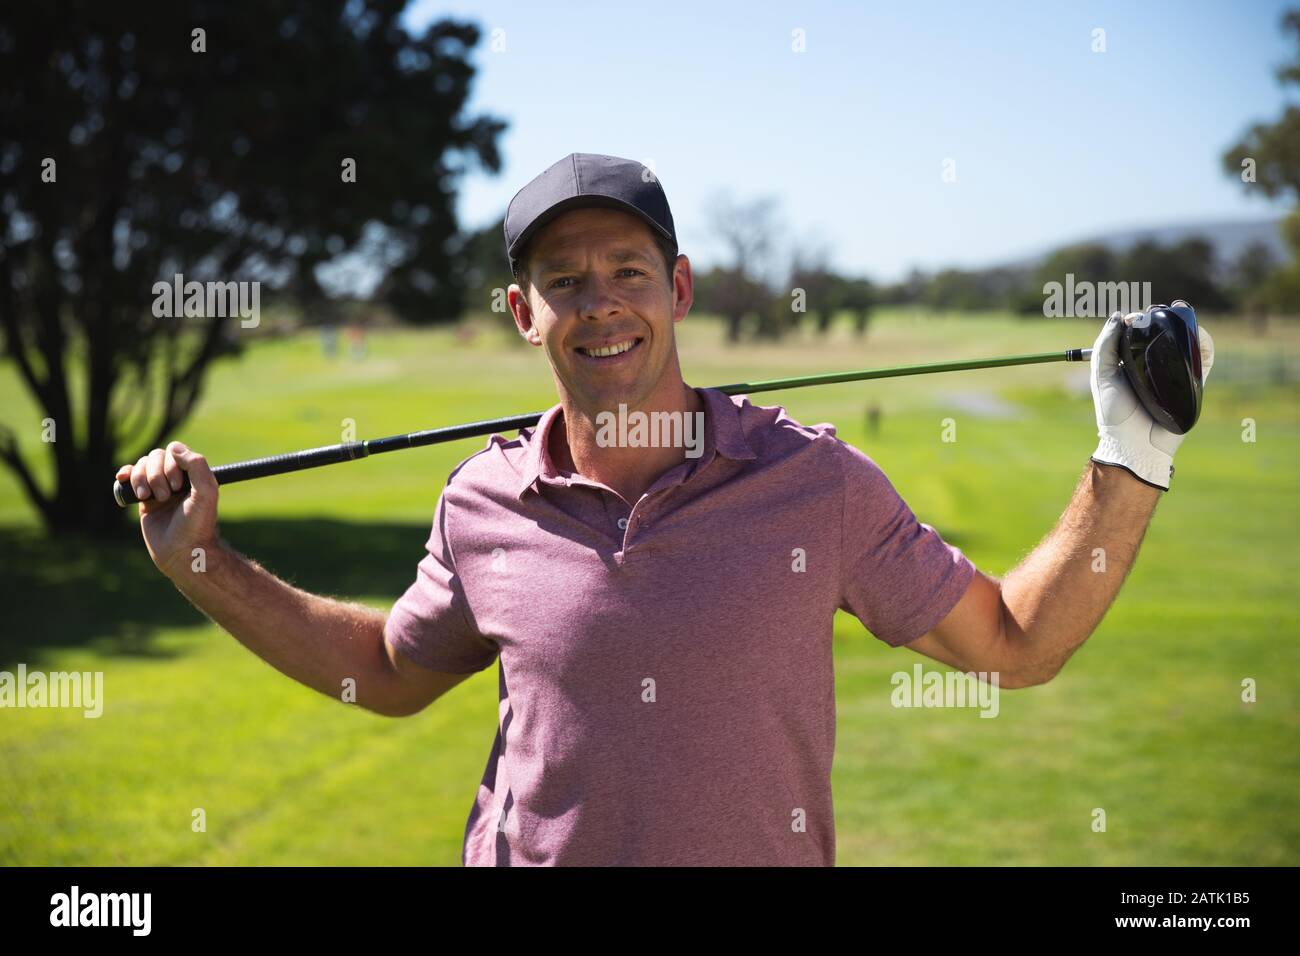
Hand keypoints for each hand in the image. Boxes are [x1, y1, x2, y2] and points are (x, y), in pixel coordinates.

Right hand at [115, 441, 220, 577]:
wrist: (182, 552)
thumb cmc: (197, 524)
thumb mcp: (205, 492)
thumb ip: (197, 466)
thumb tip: (175, 447)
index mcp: (193, 475)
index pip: (175, 451)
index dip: (171, 464)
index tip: (177, 486)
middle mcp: (176, 479)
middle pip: (155, 456)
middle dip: (156, 474)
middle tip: (165, 496)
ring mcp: (159, 489)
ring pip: (141, 465)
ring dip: (141, 478)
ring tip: (148, 497)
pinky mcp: (144, 500)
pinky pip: (130, 479)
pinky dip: (125, 475)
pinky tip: (122, 479)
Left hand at [1089, 299, 1213, 489]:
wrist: (1135, 444)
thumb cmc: (1114, 414)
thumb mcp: (1101, 377)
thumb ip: (1104, 347)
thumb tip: (1118, 316)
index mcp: (1129, 363)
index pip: (1136, 333)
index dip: (1137, 320)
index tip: (1133, 318)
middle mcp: (1152, 366)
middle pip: (1162, 334)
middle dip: (1161, 319)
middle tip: (1157, 314)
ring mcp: (1173, 373)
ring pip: (1184, 342)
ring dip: (1184, 325)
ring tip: (1177, 315)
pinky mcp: (1192, 383)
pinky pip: (1203, 360)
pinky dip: (1204, 344)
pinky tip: (1196, 334)